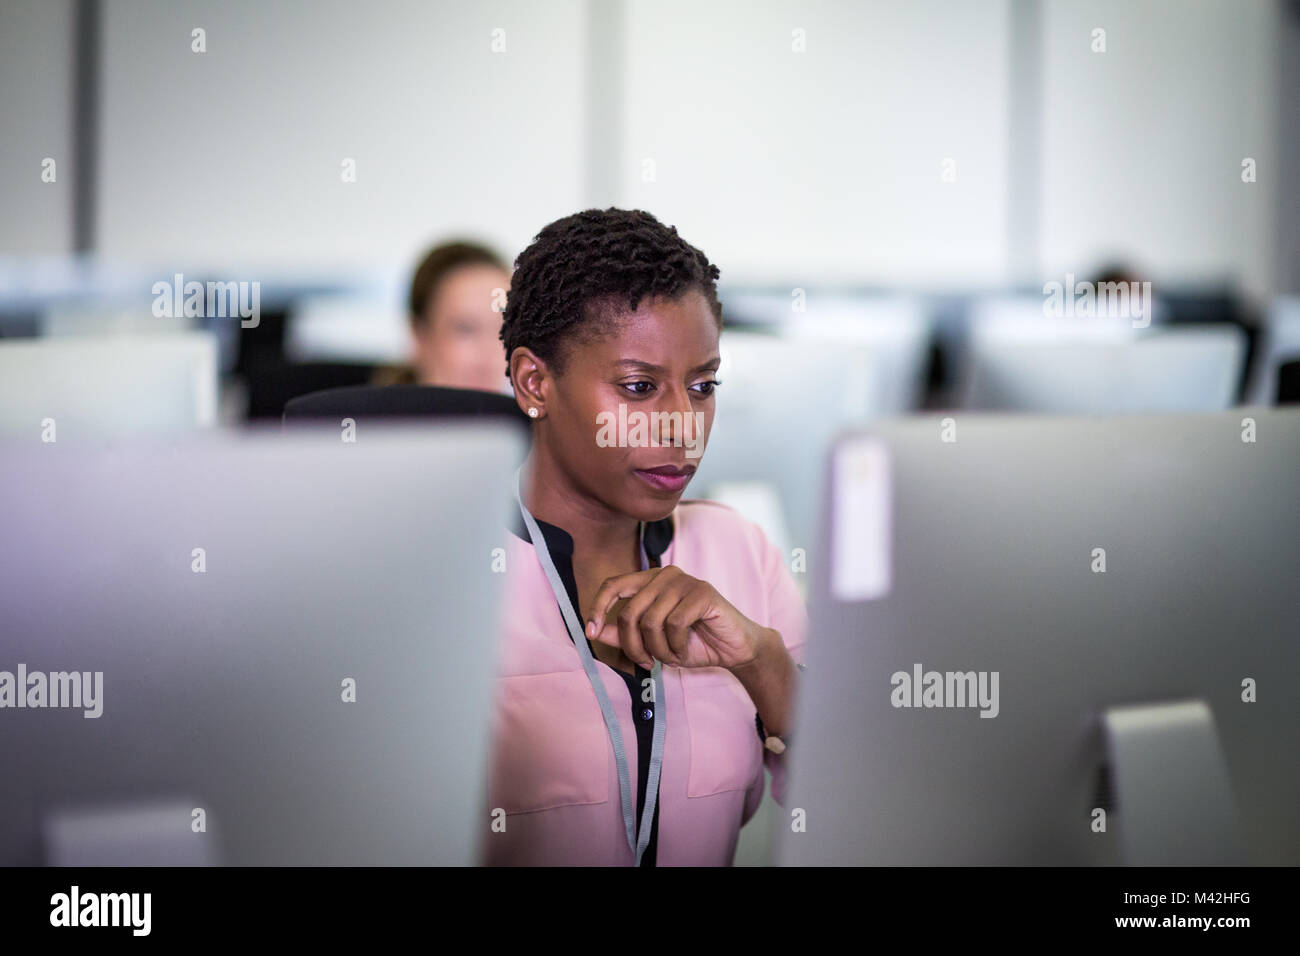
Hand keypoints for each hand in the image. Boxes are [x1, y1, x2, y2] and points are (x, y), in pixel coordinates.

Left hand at [583, 566, 766, 670]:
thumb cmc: (693, 642)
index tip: (590, 632)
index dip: (598, 608)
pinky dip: (676, 646)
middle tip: (646, 664)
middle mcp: (666, 575)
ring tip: (670, 656)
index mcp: (650, 581)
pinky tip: (683, 650)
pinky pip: (674, 624)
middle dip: (634, 646)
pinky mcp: (703, 593)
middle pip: (630, 612)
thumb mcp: (652, 642)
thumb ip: (623, 634)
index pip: (613, 585)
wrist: (734, 649)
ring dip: (658, 650)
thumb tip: (593, 630)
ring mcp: (685, 581)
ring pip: (651, 620)